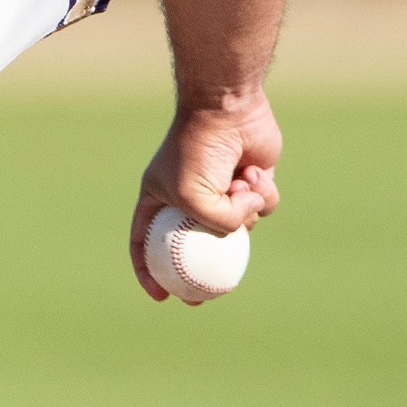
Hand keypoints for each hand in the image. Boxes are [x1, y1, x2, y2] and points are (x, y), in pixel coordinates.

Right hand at [128, 89, 281, 301]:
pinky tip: (253, 171)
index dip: (148, 271)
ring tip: (239, 185)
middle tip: (209, 296)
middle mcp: (187, 196)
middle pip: (195, 243)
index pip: (143, 242)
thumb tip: (241, 231)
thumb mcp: (192, 198)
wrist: (226, 109)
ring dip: (244, 211)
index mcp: (158, 198)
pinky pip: (262, 206)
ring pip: (238, 224)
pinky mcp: (249, 182)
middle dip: (203, 271)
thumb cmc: (197, 150)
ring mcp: (220, 190)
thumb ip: (215, 226)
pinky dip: (262, 194)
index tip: (161, 295)